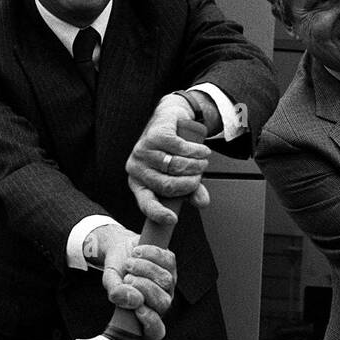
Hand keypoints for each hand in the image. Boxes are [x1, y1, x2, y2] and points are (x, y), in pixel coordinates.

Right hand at [82, 225, 176, 339]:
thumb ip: (117, 293)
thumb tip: (133, 300)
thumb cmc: (116, 272)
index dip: (150, 322)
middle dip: (143, 288)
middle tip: (127, 278)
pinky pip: (166, 260)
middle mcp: (161, 301)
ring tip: (129, 264)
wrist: (119, 249)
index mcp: (146, 314)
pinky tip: (137, 252)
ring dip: (144, 268)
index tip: (138, 309)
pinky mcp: (170, 263)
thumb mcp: (110, 282)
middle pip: (163, 303)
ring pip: (165, 280)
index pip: (156, 330)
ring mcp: (168, 282)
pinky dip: (149, 254)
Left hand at [126, 95, 211, 225]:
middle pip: (166, 185)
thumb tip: (202, 202)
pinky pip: (180, 148)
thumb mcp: (182, 177)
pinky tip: (201, 150)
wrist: (171, 120)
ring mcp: (143, 150)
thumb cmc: (172, 153)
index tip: (172, 219)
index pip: (146, 203)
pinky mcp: (155, 134)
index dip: (158, 213)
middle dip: (190, 183)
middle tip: (199, 177)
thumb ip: (191, 192)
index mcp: (139, 184)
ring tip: (202, 161)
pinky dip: (196, 151)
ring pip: (175, 166)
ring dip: (196, 165)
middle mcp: (137, 168)